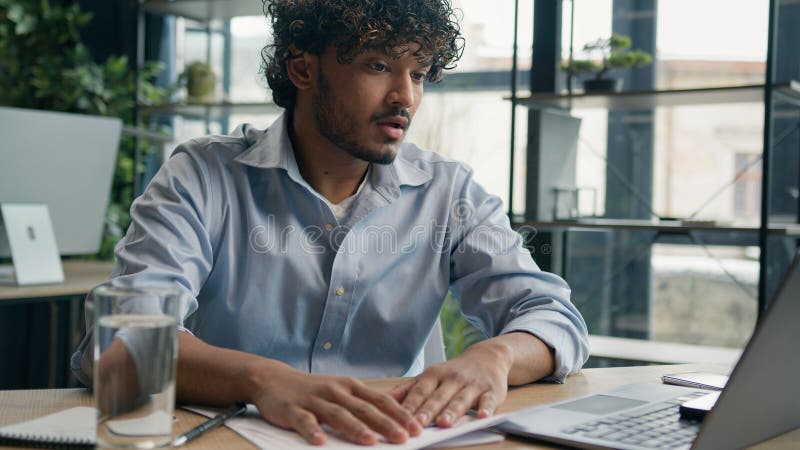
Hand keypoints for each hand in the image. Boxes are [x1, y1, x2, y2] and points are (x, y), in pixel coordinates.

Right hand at [244, 363, 422, 444]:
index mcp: (351, 387)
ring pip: (338, 415)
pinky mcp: (293, 410)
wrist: (274, 379)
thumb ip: (364, 402)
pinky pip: (304, 421)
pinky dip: (313, 431)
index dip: (399, 414)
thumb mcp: (342, 390)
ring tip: (370, 441)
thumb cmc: (314, 390)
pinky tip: (320, 442)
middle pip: (364, 409)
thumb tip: (395, 414)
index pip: (380, 401)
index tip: (416, 428)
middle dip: (385, 424)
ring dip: (355, 428)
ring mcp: (314, 400)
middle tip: (403, 438)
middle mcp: (336, 391)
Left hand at [388, 339, 512, 427]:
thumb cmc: (454, 372)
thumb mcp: (430, 376)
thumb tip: (383, 401)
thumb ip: (408, 389)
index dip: (410, 404)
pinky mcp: (492, 391)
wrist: (487, 357)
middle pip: (438, 396)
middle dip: (428, 410)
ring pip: (461, 399)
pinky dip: (486, 409)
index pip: (420, 391)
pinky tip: (482, 417)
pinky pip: (488, 401)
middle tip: (418, 423)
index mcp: (434, 375)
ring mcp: (472, 385)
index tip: (399, 418)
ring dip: (452, 411)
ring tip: (444, 423)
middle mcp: (452, 379)